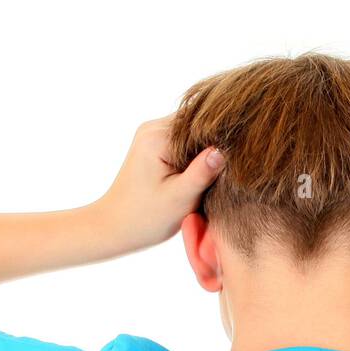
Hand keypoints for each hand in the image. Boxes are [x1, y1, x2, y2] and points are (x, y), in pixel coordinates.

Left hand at [94, 116, 224, 255]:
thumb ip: (202, 172)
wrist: (115, 227)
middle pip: (198, 124)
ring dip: (205, 150)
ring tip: (211, 175)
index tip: (234, 163)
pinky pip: (184, 141)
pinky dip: (195, 155)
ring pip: (193, 133)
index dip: (222, 140)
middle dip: (214, 144)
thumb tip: (224, 150)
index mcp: (158, 137)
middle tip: (224, 172)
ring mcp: (152, 134)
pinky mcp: (155, 144)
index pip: (203, 124)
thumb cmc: (146, 218)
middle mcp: (153, 127)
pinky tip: (198, 173)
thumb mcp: (180, 198)